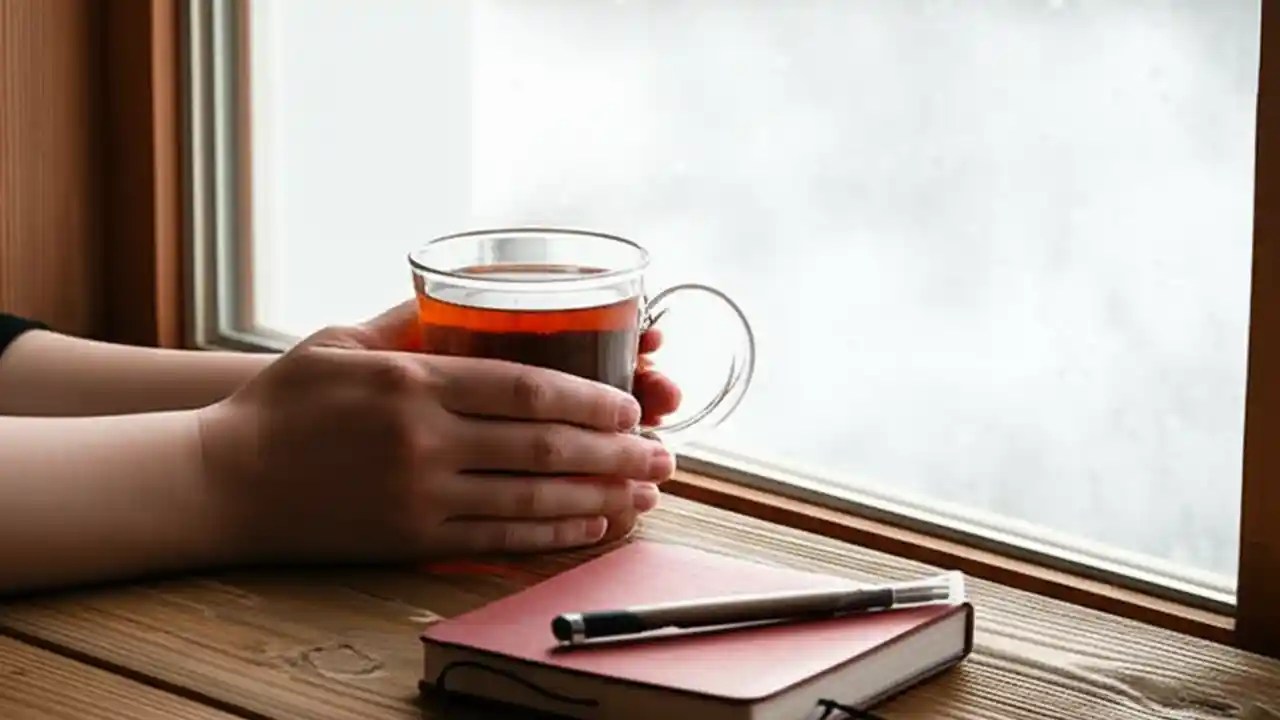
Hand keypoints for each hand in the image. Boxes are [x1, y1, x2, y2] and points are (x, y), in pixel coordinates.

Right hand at [196, 303, 676, 564]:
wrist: (224, 480)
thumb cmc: (284, 402)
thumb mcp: (342, 341)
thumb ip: (411, 322)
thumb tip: (463, 292)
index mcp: (414, 382)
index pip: (526, 388)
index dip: (591, 398)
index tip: (634, 403)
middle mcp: (424, 441)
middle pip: (543, 446)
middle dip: (616, 451)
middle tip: (667, 453)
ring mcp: (419, 496)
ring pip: (532, 498)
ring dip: (600, 496)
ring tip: (647, 493)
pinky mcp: (410, 539)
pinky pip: (498, 538)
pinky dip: (552, 532)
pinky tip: (590, 525)